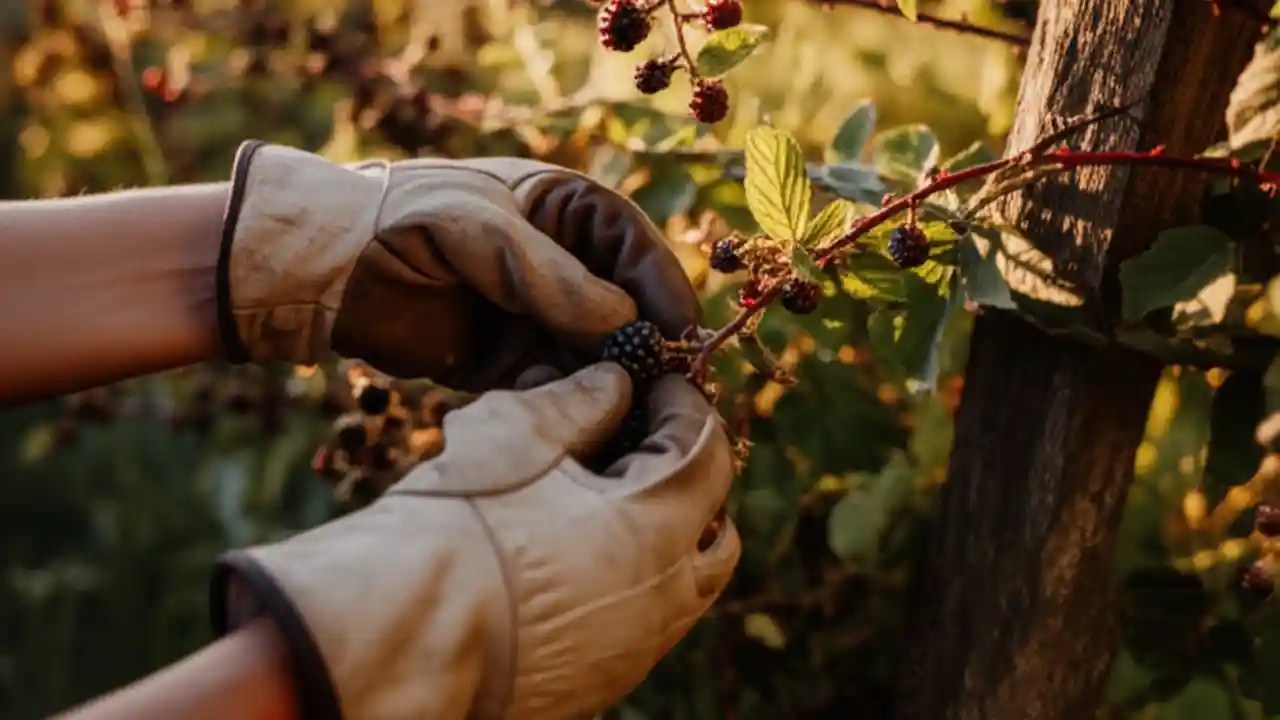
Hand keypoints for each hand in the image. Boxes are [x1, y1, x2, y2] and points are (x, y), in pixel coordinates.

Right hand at [210, 363, 739, 718]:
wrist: (397, 638)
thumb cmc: (459, 525)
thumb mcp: (517, 434)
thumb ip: (579, 401)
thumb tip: (613, 384)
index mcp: (658, 530)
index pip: (707, 452)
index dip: (685, 407)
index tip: (655, 384)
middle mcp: (663, 601)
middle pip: (715, 535)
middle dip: (691, 485)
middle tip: (643, 448)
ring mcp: (631, 652)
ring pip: (679, 590)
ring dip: (660, 541)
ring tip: (598, 503)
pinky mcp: (593, 685)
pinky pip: (632, 629)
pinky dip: (623, 587)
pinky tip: (564, 559)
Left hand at [217, 142, 699, 390]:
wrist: (322, 267)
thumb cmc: (401, 221)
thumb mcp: (481, 232)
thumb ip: (553, 278)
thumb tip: (626, 327)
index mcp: (567, 210)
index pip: (638, 252)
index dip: (665, 296)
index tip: (683, 344)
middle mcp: (564, 265)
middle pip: (629, 312)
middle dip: (648, 354)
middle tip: (675, 401)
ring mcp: (538, 316)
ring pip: (599, 358)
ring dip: (617, 389)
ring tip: (638, 426)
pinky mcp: (511, 362)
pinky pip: (558, 388)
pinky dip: (575, 408)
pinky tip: (587, 433)